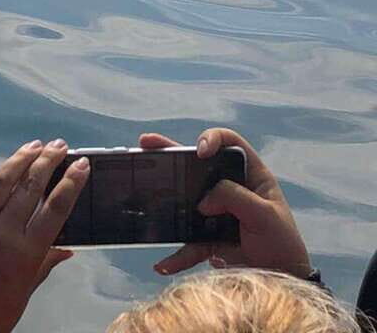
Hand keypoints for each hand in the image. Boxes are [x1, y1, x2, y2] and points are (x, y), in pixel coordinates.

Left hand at [0, 139, 89, 332]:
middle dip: (47, 162)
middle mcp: (5, 233)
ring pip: (1, 184)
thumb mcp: (29, 288)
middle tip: (59, 145)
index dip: (71, 183)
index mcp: (27, 251)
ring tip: (33, 145)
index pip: (55, 208)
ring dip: (19, 160)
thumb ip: (47, 263)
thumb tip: (69, 249)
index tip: (82, 163)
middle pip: (30, 188)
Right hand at [139, 128, 310, 278]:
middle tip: (146, 143)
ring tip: (139, 187)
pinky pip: (187, 244)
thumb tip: (202, 201)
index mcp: (249, 174)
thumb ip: (234, 197)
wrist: (283, 281)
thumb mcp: (265, 214)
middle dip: (170, 152)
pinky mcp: (208, 240)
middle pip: (196, 164)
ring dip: (163, 197)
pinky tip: (163, 264)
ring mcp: (216, 213)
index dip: (213, 139)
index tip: (201, 151)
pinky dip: (175, 255)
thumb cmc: (282, 243)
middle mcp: (230, 188)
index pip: (229, 143)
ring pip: (185, 200)